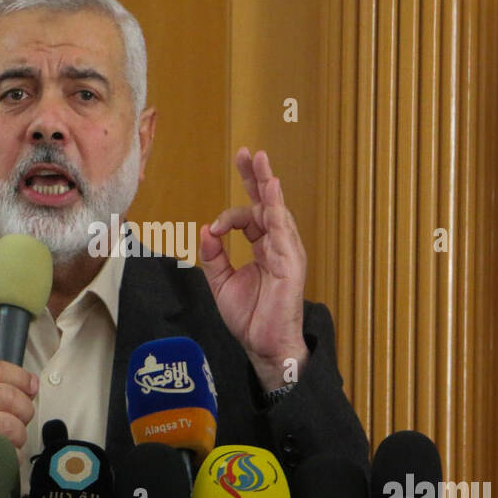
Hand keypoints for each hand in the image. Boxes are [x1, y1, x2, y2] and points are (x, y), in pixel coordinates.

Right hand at [0, 360, 37, 450]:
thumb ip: (5, 389)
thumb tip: (32, 383)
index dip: (20, 377)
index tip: (30, 389)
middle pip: (7, 395)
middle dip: (24, 410)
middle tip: (19, 421)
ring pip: (8, 424)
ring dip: (18, 436)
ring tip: (9, 441)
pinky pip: (8, 453)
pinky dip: (14, 457)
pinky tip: (4, 456)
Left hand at [199, 147, 309, 391]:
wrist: (264, 345)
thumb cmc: (251, 317)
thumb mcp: (221, 282)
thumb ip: (213, 256)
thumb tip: (205, 229)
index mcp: (262, 247)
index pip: (249, 215)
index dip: (228, 216)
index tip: (213, 229)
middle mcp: (276, 244)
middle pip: (267, 202)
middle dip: (256, 176)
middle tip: (248, 152)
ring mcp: (286, 252)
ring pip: (276, 210)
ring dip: (268, 184)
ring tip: (260, 161)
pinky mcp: (291, 263)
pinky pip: (282, 230)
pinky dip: (276, 209)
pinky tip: (271, 191)